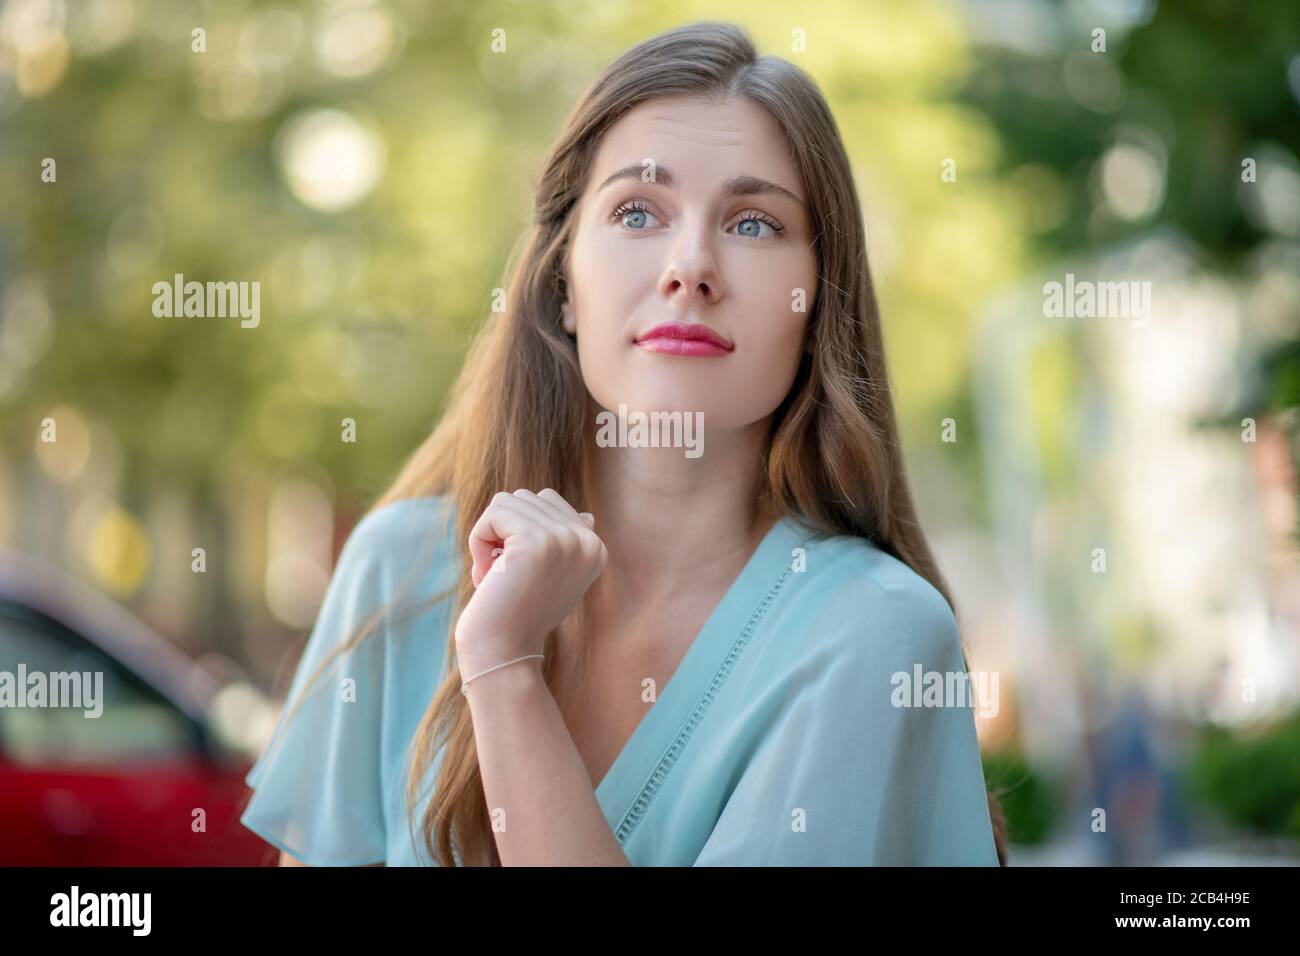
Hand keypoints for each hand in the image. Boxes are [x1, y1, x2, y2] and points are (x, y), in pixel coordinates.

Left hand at [454, 489, 606, 681]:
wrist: (504, 653)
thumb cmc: (517, 614)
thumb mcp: (552, 574)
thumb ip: (566, 542)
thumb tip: (586, 515)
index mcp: (595, 547)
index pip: (548, 502)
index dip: (519, 532)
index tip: (521, 574)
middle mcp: (588, 540)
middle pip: (527, 497)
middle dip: (503, 531)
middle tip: (506, 575)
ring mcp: (566, 539)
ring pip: (508, 501)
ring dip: (489, 536)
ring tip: (498, 574)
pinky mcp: (537, 542)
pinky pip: (493, 514)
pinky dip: (478, 540)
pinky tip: (488, 573)